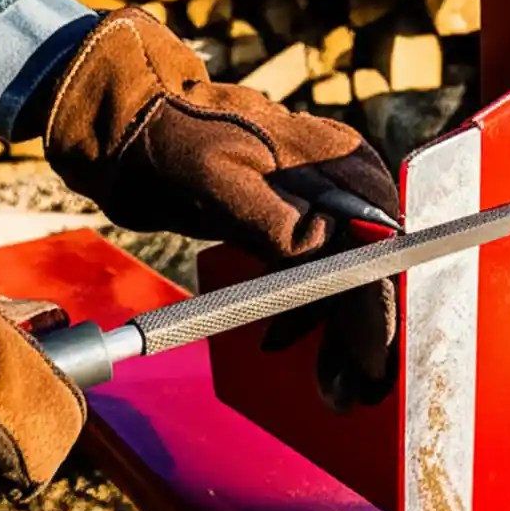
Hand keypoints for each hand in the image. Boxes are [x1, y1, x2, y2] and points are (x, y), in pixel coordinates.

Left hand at [42, 7, 400, 406]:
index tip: (369, 365)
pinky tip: (289, 336)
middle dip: (363, 330)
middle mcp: (343, 177)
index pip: (379, 248)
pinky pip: (327, 265)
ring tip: (326, 379)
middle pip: (376, 263)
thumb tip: (328, 251)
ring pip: (355, 270)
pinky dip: (317, 305)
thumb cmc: (171, 144)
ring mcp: (325, 192)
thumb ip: (278, 218)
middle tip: (345, 390)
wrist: (130, 120)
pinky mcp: (302, 209)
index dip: (377, 311)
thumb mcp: (220, 181)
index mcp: (336, 161)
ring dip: (341, 326)